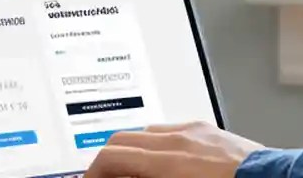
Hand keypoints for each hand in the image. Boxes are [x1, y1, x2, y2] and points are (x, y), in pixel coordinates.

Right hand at [84, 122, 263, 177]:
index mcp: (168, 161)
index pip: (112, 155)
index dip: (93, 172)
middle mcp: (179, 139)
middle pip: (123, 138)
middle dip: (108, 159)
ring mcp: (195, 130)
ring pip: (146, 131)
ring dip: (132, 151)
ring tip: (134, 173)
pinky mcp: (209, 129)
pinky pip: (171, 130)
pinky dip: (156, 144)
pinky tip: (163, 164)